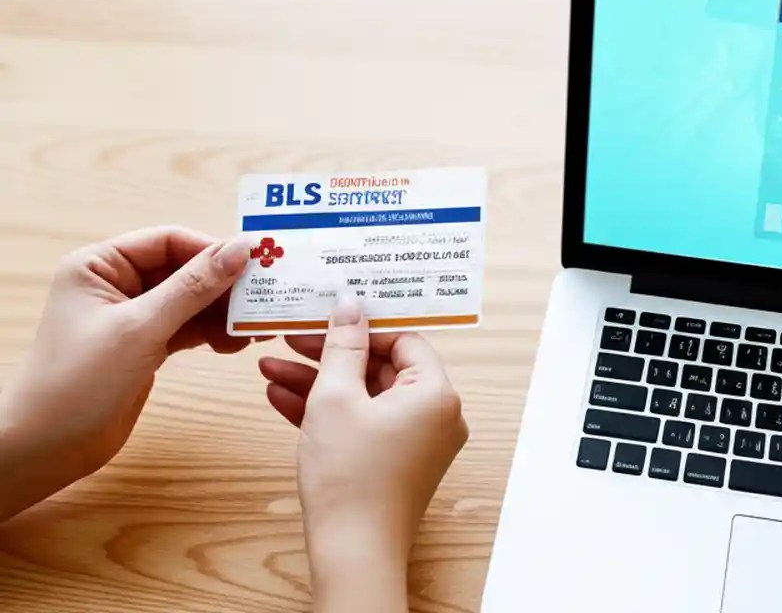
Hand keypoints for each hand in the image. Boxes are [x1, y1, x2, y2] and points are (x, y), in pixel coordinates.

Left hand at [0, 227, 255, 520]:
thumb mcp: (141, 328)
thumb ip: (193, 287)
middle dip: (225, 283)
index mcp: (99, 265)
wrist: (49, 447)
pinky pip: (189, 327)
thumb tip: (240, 250)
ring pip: (192, 300)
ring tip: (256, 327)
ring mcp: (132, 316)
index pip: (168, 241)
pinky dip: (214, 333)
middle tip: (265, 297)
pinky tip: (237, 343)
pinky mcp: (146, 345)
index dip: (213, 249)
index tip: (257, 263)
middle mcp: (115, 284)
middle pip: (185, 269)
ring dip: (224, 312)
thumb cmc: (78, 382)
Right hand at [258, 297, 467, 612]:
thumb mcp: (336, 397)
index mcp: (436, 393)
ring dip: (318, 383)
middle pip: (381, 368)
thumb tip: (351, 306)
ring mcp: (417, 442)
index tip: (324, 317)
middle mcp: (437, 415)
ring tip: (268, 368)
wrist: (351, 550)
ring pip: (365, 397)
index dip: (361, 327)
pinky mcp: (395, 463)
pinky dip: (329, 413)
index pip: (403, 340)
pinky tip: (280, 398)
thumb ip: (342, 346)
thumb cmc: (349, 474)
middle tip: (288, 339)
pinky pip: (363, 424)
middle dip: (328, 355)